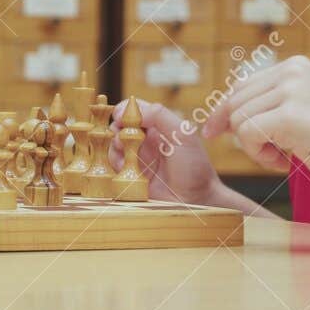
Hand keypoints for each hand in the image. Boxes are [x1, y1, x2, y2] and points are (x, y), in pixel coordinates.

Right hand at [111, 98, 225, 205]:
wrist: (197, 199)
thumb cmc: (195, 166)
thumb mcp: (182, 134)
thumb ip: (159, 116)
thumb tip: (127, 109)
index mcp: (158, 126)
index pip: (134, 109)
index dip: (123, 111)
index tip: (121, 117)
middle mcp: (145, 140)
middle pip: (118, 127)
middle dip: (118, 131)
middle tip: (126, 140)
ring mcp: (137, 158)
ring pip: (113, 146)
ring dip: (117, 150)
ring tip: (130, 158)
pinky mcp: (131, 176)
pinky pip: (114, 166)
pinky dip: (117, 166)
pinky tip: (129, 171)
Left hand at [202, 56, 309, 194]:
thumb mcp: (300, 112)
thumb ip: (269, 105)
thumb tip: (220, 113)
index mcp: (295, 66)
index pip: (241, 87)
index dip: (224, 113)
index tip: (213, 133)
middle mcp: (292, 70)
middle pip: (234, 102)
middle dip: (241, 134)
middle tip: (271, 154)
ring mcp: (292, 90)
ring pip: (237, 120)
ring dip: (253, 147)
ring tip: (282, 158)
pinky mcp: (290, 114)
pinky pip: (246, 134)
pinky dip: (258, 155)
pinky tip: (284, 162)